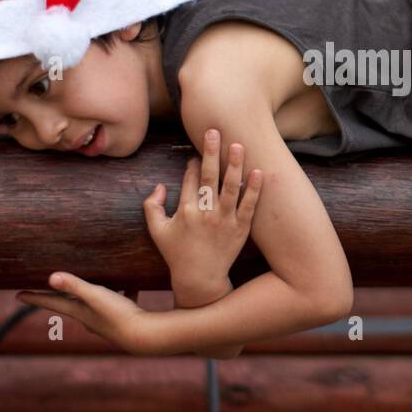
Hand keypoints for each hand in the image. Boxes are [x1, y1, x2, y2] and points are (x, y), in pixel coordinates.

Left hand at [16, 273, 152, 353]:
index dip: (34, 298)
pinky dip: (121, 292)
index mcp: (79, 311)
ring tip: (91, 280)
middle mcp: (89, 318)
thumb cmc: (118, 315)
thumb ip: (75, 285)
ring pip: (93, 302)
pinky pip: (118, 302)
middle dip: (59, 294)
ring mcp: (105, 319)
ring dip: (89, 293)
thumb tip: (51, 277)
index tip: (18, 295)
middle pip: (69, 303)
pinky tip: (131, 284)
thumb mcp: (96, 296)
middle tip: (49, 285)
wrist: (145, 337)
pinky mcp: (122, 318)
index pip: (51, 302)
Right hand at [144, 129, 261, 301]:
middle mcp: (206, 214)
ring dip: (234, 165)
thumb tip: (159, 186)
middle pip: (209, 177)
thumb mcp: (157, 231)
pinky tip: (259, 172)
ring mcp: (225, 221)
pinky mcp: (241, 229)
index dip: (194, 165)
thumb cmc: (177, 254)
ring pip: (231, 188)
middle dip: (211, 152)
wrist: (200, 279)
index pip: (191, 180)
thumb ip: (151, 207)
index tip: (196, 154)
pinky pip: (249, 206)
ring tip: (238, 145)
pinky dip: (254, 190)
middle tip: (214, 131)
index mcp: (186, 212)